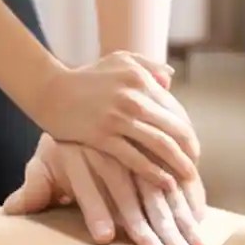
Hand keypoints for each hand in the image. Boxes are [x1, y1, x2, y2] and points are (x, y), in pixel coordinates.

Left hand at [3, 134, 206, 244]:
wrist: (93, 95)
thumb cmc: (65, 141)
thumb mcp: (44, 163)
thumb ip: (32, 189)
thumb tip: (11, 210)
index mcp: (81, 156)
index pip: (88, 188)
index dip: (95, 211)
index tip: (103, 238)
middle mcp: (112, 153)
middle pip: (130, 194)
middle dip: (148, 227)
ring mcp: (138, 149)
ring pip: (158, 186)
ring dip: (174, 219)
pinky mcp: (157, 149)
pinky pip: (176, 174)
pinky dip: (189, 195)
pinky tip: (198, 219)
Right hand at [36, 51, 199, 188]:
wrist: (49, 89)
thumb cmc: (85, 77)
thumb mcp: (119, 60)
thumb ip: (148, 65)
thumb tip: (171, 80)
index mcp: (141, 80)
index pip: (176, 111)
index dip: (188, 133)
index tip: (193, 150)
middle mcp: (134, 98)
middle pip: (174, 130)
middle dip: (190, 152)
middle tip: (195, 169)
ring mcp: (118, 118)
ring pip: (160, 145)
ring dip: (178, 165)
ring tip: (188, 179)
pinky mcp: (103, 136)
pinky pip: (135, 158)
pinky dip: (154, 173)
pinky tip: (165, 184)